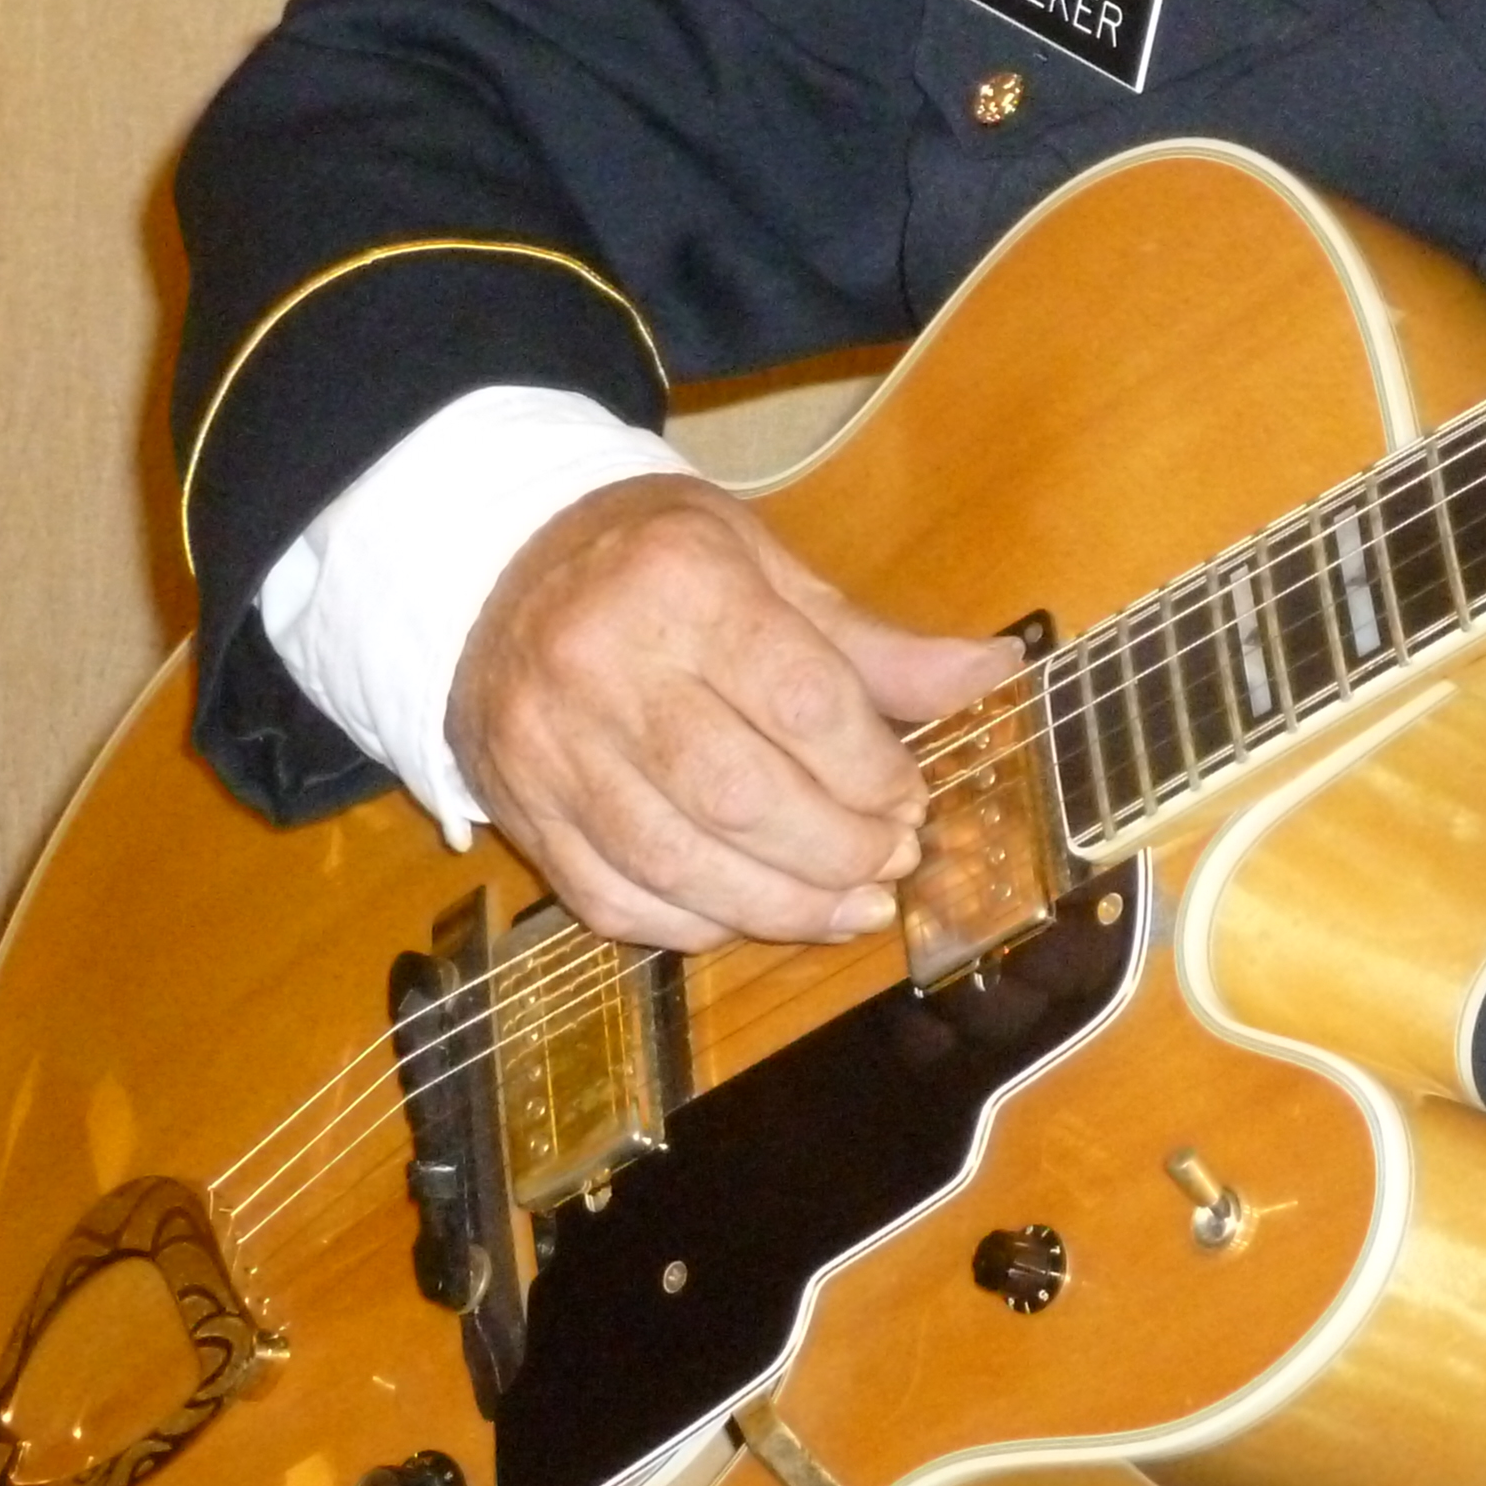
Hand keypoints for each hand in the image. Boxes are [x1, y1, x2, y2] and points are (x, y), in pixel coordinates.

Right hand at [448, 475, 1016, 951]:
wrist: (492, 562)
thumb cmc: (655, 561)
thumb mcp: (765, 566)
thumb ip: (871, 644)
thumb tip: (993, 673)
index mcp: (682, 585)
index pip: (800, 702)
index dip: (871, 771)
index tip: (912, 801)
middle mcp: (603, 667)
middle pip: (738, 795)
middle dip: (834, 851)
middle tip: (891, 864)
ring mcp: (548, 746)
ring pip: (674, 862)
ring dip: (777, 907)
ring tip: (847, 910)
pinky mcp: (517, 807)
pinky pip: (608, 898)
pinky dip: (689, 924)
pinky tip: (748, 916)